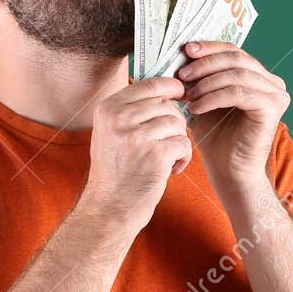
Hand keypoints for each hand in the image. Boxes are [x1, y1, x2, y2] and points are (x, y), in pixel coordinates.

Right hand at [78, 75, 193, 234]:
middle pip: (167, 104)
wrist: (109, 207)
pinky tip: (172, 169)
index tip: (181, 93)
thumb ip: (131, 109)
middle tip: (168, 141)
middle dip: (175, 121)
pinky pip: (184, 143)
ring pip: (177, 123)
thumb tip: (168, 86)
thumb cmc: (114, 171)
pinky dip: (184, 157)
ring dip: (179, 140)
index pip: (150, 84)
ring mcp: (137, 137)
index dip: (172, 86)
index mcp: (108, 109)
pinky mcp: (156, 155)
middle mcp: (120, 119)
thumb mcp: (111, 132)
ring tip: (168, 158)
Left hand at [176, 42, 288, 197]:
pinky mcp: (272, 108)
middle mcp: (272, 82)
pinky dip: (214, 97)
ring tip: (187, 95)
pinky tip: (196, 108)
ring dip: (207, 82)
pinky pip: (238, 93)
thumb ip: (200, 76)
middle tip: (182, 74)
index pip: (233, 51)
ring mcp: (276, 94)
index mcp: (258, 76)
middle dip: (205, 64)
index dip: (209, 48)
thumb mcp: (204, 99)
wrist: (228, 171)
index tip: (185, 50)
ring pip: (237, 74)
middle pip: (236, 58)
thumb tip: (181, 52)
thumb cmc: (215, 137)